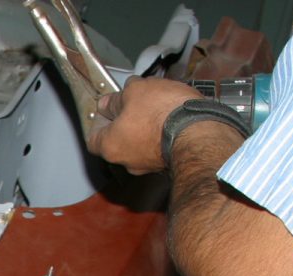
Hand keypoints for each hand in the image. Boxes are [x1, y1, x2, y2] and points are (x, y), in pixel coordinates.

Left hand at [88, 77, 202, 174]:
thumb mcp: (135, 92)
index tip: (107, 107)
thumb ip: (117, 98)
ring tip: (157, 106)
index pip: (92, 138)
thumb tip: (109, 102)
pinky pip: (158, 146)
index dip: (98, 120)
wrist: (200, 131)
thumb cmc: (163, 113)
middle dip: (124, 120)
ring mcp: (148, 166)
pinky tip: (170, 117)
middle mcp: (126, 162)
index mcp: (110, 147)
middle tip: (134, 102)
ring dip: (144, 126)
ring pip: (139, 143)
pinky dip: (160, 134)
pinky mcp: (168, 163)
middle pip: (117, 140)